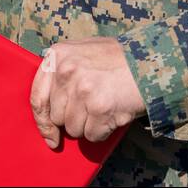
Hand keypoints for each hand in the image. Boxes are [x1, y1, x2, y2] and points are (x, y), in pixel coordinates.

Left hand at [29, 37, 146, 147]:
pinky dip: (103, 130)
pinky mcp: (98, 108)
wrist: (150, 61)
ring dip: (89, 125)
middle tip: (92, 107)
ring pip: (74, 129)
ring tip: (104, 106)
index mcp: (57, 56)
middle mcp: (66, 72)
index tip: (49, 135)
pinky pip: (92, 135)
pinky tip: (113, 113)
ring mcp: (82, 90)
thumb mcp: (82, 51)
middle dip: (73, 119)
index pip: (38, 97)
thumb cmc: (117, 59)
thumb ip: (62, 69)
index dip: (42, 121)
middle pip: (57, 117)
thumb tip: (47, 106)